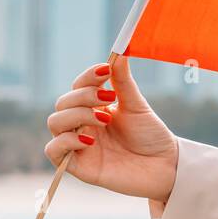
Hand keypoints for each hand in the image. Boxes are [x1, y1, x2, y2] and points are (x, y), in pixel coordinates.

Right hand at [44, 55, 178, 200]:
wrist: (163, 165)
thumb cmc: (150, 135)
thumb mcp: (136, 105)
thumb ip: (122, 82)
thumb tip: (119, 52)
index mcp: (95, 108)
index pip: (78, 87)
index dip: (88, 77)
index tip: (105, 71)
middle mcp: (83, 125)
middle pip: (63, 103)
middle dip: (83, 97)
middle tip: (109, 99)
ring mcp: (78, 144)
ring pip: (55, 122)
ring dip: (76, 115)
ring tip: (104, 119)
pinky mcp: (77, 166)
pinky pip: (53, 150)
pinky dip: (67, 140)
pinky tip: (91, 139)